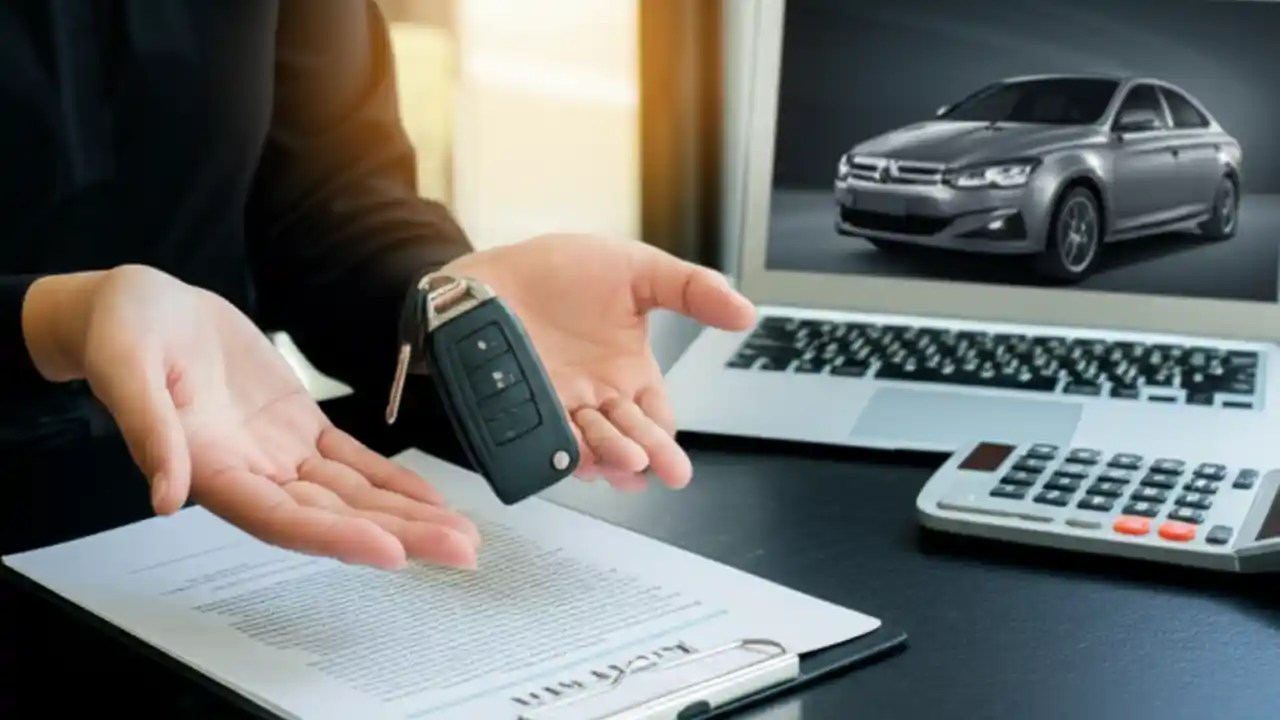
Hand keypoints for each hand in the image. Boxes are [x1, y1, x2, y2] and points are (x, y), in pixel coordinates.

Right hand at [22, 265, 479, 569]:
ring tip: (463, 535)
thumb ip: (150, 431)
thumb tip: (165, 498)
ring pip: (354, 495)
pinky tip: (431, 500)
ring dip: (409, 516)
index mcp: (209, 469)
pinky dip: (394, 481)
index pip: (282, 518)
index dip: (336, 537)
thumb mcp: (127, 367)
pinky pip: (354, 462)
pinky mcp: (298, 426)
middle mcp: (251, 474)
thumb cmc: (124, 333)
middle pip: (334, 517)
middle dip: (400, 536)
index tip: (390, 551)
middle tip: (461, 552)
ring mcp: (279, 454)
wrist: (141, 308)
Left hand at [441, 234, 755, 489]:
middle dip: (651, 456)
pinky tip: (581, 457)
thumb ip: (692, 290)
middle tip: (666, 471)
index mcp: (629, 373)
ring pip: (593, 446)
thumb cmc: (558, 271)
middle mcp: (596, 398)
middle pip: (632, 438)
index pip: (656, 418)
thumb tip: (745, 311)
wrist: (492, 273)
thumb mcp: (638, 269)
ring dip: (612, 456)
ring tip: (628, 461)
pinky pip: (547, 442)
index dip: (666, 438)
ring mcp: (559, 407)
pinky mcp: (524, 411)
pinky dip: (565, 453)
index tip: (675, 457)